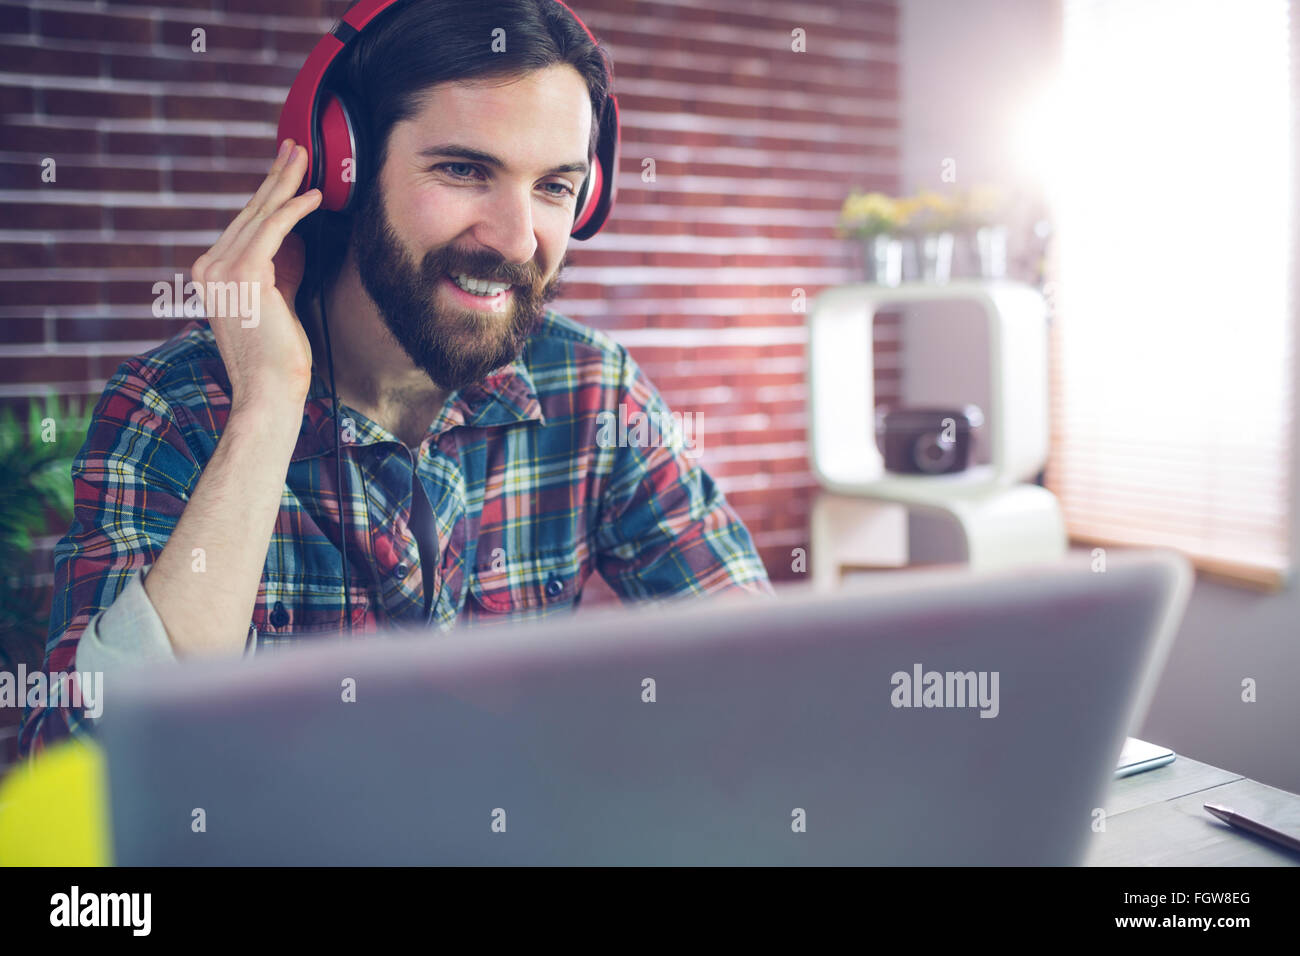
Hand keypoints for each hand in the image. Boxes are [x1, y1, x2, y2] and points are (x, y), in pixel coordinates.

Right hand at [191, 139, 321, 414]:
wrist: (269, 390)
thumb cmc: (278, 355)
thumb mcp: (278, 299)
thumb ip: (281, 267)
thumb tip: (296, 236)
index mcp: (211, 272)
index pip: (245, 224)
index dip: (267, 193)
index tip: (286, 168)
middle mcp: (210, 266)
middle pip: (250, 211)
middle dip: (275, 176)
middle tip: (295, 147)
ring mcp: (222, 269)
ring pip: (261, 214)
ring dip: (287, 182)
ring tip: (307, 157)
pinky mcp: (244, 274)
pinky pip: (274, 230)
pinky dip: (295, 209)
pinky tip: (315, 196)